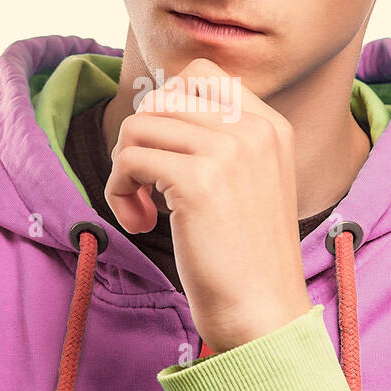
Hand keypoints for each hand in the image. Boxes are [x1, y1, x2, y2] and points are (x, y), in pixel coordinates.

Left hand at [105, 57, 311, 353]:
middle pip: (161, 99)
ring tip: (142, 209)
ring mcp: (229, 151)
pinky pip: (129, 160)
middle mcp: (255, 129)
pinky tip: (142, 224)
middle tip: (148, 186)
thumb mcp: (252, 182)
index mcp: (271, 125)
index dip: (165, 108)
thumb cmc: (247, 259)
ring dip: (125, 168)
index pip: (200, 75)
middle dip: (140, 141)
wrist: (265, 314)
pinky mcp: (199, 181)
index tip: (165, 156)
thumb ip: (222, 142)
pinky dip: (119, 192)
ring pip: (138, 125)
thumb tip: (156, 110)